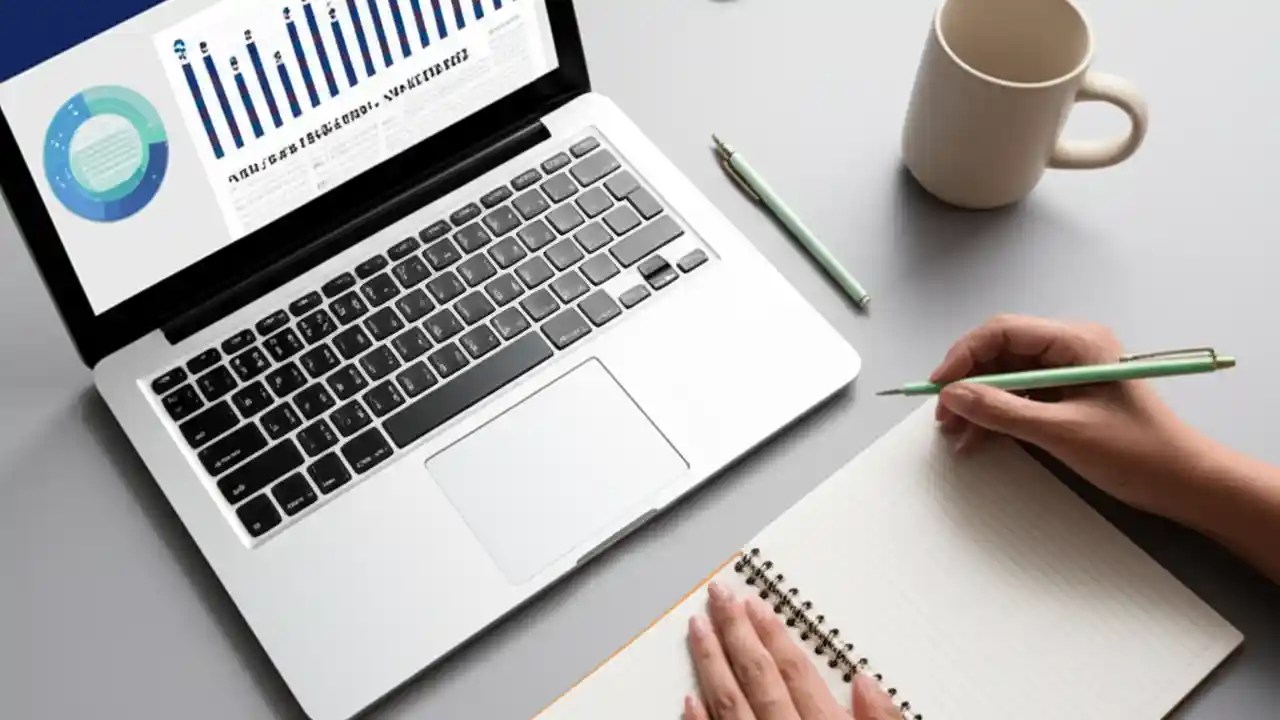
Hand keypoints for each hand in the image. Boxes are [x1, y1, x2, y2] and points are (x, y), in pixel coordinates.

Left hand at [684, 581, 899, 719]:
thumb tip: (866, 682)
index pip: (795, 673)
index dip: (773, 635)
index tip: (754, 605)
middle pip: (758, 678)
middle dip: (737, 632)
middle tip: (719, 596)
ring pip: (730, 703)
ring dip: (711, 662)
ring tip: (697, 627)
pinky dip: (699, 719)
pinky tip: (688, 696)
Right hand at [931, 315, 1208, 517]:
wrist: (1184, 482)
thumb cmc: (1135, 451)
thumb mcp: (1062, 431)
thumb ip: (1003, 411)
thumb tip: (953, 395)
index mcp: (1076, 341)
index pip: (1004, 332)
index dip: (964, 356)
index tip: (938, 386)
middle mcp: (1071, 348)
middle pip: (1001, 352)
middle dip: (968, 383)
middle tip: (942, 416)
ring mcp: (1070, 372)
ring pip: (1007, 377)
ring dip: (979, 403)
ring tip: (955, 433)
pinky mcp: (1069, 396)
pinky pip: (1022, 397)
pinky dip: (998, 416)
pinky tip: (978, 439)